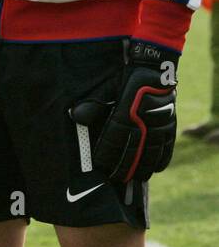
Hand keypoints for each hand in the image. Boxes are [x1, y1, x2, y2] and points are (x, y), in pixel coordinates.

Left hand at [75, 41, 177, 183]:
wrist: (154, 68)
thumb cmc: (125, 78)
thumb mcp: (107, 87)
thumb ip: (93, 104)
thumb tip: (75, 116)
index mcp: (126, 113)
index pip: (115, 141)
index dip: (108, 156)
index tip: (101, 167)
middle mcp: (144, 121)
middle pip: (133, 151)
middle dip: (123, 167)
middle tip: (115, 179)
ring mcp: (160, 125)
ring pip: (151, 153)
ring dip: (142, 168)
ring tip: (133, 178)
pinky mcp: (171, 125)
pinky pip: (168, 147)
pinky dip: (161, 159)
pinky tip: (155, 169)